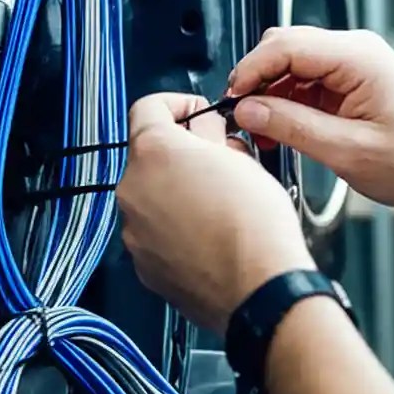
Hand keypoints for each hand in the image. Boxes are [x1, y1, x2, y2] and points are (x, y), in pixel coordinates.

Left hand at [118, 93, 316, 333]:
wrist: (259, 289)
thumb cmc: (256, 228)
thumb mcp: (243, 160)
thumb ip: (212, 135)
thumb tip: (205, 127)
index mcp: (155, 152)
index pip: (148, 106)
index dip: (179, 104)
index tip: (196, 113)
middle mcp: (134, 189)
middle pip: (150, 156)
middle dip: (183, 154)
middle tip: (219, 161)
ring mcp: (134, 230)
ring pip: (151, 197)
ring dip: (178, 193)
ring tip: (219, 205)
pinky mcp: (143, 263)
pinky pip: (154, 233)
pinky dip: (175, 229)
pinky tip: (209, 235)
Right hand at [228, 26, 393, 209]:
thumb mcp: (349, 152)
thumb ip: (294, 127)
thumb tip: (248, 110)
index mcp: (357, 57)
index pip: (285, 45)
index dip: (250, 70)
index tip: (231, 100)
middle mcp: (355, 52)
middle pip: (284, 49)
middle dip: (257, 82)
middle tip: (242, 120)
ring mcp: (354, 66)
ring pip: (292, 67)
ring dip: (271, 97)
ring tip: (264, 135)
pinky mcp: (352, 83)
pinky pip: (307, 83)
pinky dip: (289, 105)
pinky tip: (284, 133)